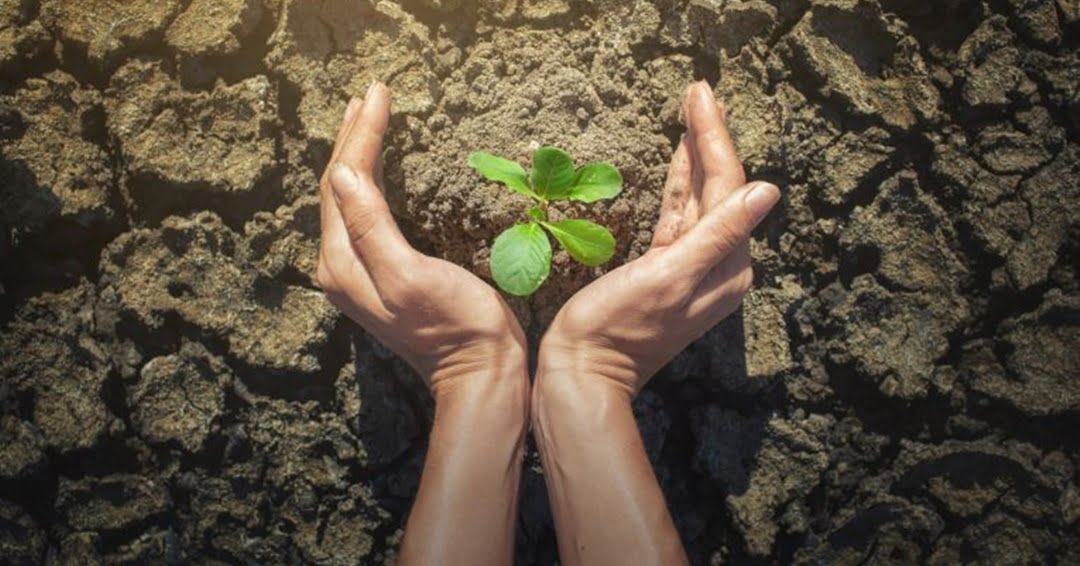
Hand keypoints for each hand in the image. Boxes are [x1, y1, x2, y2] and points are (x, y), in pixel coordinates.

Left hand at [316, 83, 526, 390]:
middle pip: (340, 186)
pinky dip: (371, 180)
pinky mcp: (384, 273)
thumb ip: (371, 227)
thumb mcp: (409, 275)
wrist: (481, 372)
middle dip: (354, 136)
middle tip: (370, 93)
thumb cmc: (455, 324)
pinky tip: (378, 169)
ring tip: (365, 118)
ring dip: (357, 154)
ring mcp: (362, 271)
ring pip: (350, 198)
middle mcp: (342, 265)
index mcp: (343, 262)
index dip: (361, 134)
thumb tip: (341, 172)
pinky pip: (367, 214)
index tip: (379, 93)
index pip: (343, 182)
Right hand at [538, 81, 779, 395]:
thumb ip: (717, 234)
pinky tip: (678, 159)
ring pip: (698, 197)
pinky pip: (679, 215)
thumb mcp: (669, 277)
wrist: (582, 371)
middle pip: (719, 187)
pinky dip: (679, 183)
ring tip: (692, 109)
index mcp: (727, 265)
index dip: (715, 137)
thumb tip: (767, 192)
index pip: (729, 186)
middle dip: (709, 136)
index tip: (701, 93)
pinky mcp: (664, 267)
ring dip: (695, 154)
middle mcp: (718, 264)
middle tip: (698, 88)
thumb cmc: (617, 327)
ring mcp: (691, 266)